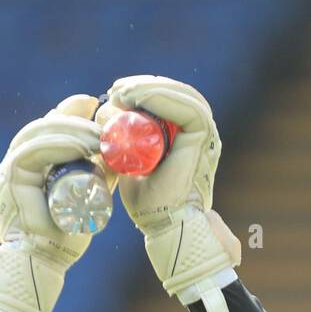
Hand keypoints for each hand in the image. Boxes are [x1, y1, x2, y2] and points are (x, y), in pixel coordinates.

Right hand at [0, 95, 116, 311]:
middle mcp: (19, 162)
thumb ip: (101, 173)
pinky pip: (32, 150)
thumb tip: (122, 152)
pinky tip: (80, 145)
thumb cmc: (65, 236)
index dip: (72, 111)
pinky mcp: (11, 179)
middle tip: (101, 117)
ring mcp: (11, 169)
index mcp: (34, 163)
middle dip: (74, 116)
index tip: (95, 104)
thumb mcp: (90, 196)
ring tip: (97, 136)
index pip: (51, 126)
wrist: (45, 263)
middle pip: (44, 123)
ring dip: (70, 129)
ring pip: (38, 133)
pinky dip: (57, 144)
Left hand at [101, 75, 240, 311]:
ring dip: (148, 88)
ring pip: (180, 94)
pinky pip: (184, 106)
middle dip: (143, 85)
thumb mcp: (129, 163)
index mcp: (186, 136)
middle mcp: (200, 132)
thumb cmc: (148, 204)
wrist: (164, 226)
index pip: (168, 100)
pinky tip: (135, 98)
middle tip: (116, 89)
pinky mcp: (203, 136)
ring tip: (121, 92)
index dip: (143, 90)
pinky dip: (159, 97)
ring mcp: (205, 133)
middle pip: (174, 92)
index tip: (115, 93)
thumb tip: (105, 112)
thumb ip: (122, 140)